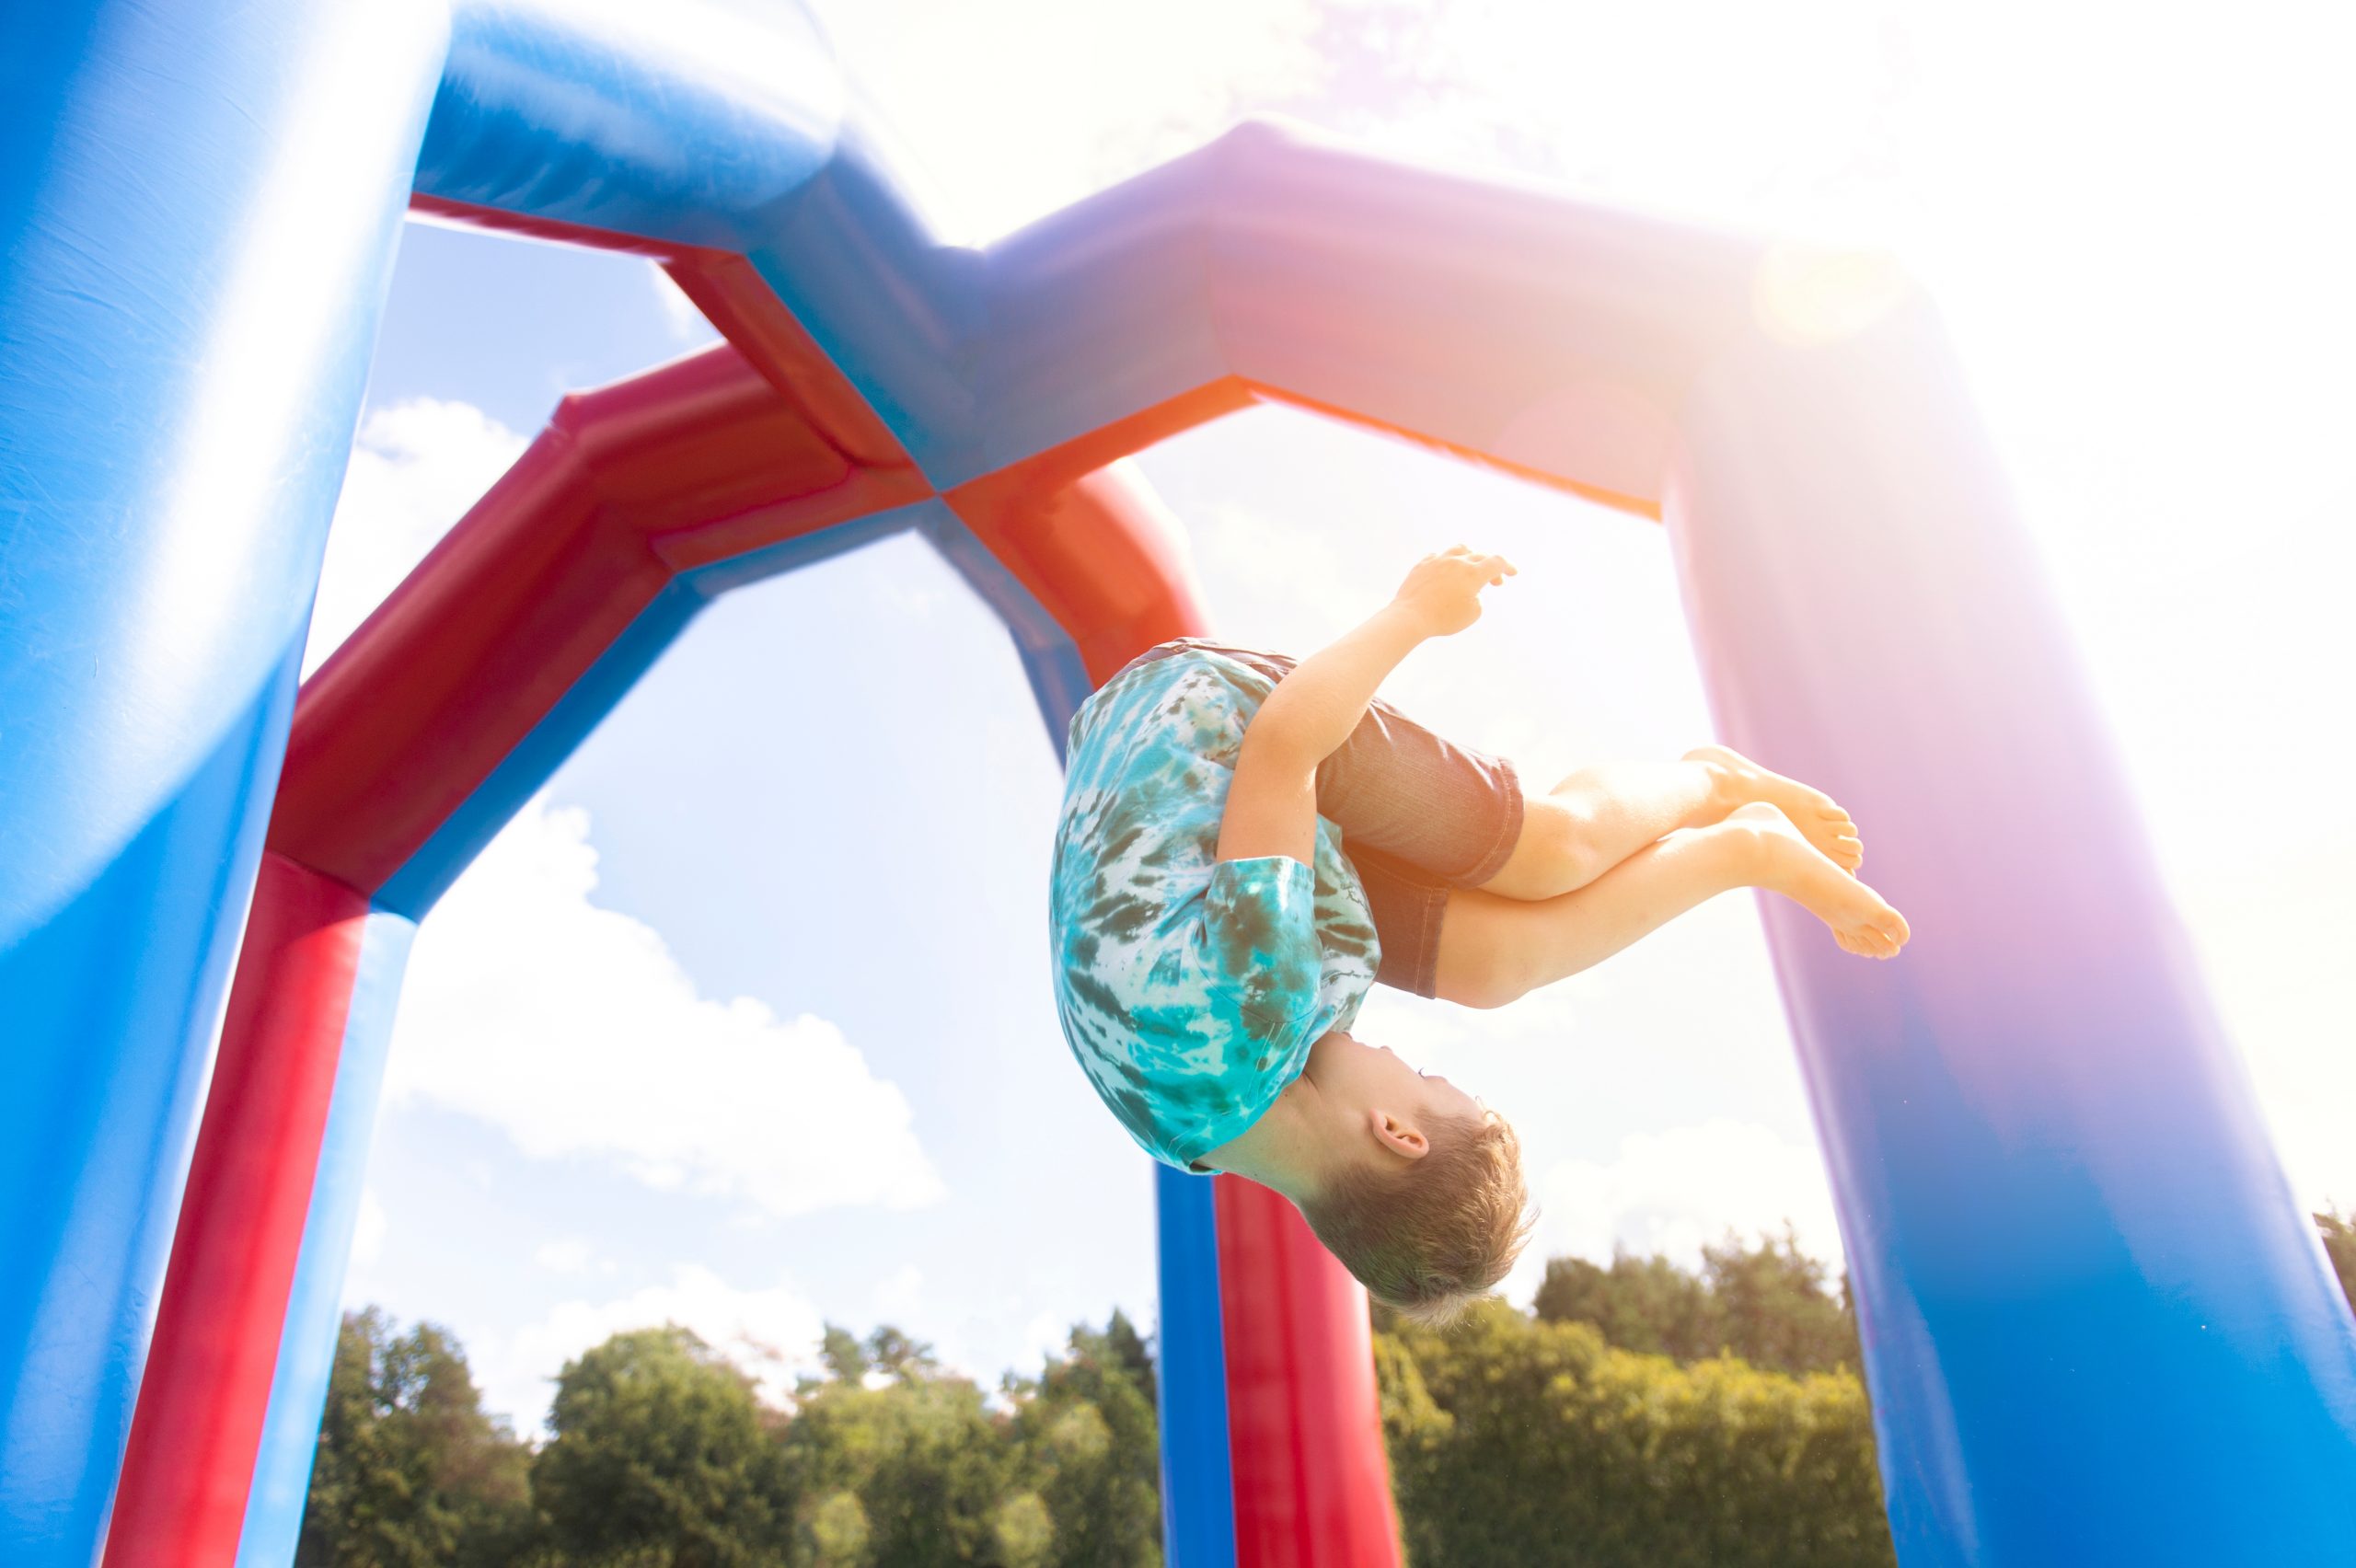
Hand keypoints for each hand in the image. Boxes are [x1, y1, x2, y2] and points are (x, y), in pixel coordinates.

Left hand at [1391, 545, 1517, 636]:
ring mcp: (1438, 561)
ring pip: (1459, 550)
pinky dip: (1447, 562)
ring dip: (1470, 557)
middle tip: (1495, 583)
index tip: (1513, 573)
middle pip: (1480, 557)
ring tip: (1472, 567)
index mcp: (1472, 573)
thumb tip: (1471, 590)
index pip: (1497, 563)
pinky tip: (1447, 570)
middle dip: (1490, 569)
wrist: (1410, 616)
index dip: (1508, 567)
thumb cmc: (1443, 618)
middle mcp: (1456, 562)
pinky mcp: (1422, 565)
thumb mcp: (1473, 613)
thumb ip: (1478, 598)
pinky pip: (1438, 556)